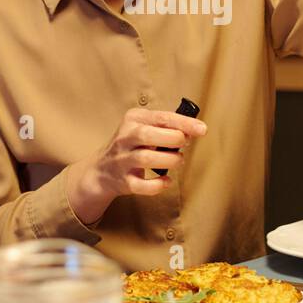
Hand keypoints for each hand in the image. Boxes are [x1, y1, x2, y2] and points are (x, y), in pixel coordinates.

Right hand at [65, 107, 207, 224]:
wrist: (101, 171)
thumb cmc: (131, 146)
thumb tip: (193, 131)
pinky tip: (167, 181)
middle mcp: (124, 138)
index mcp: (132, 119)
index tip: (202, 130)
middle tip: (185, 145)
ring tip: (178, 161)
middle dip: (172, 139)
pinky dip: (158, 185)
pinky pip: (141, 185)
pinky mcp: (123, 181)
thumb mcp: (142, 127)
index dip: (184, 123)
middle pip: (148, 135)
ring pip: (145, 159)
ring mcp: (122, 160)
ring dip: (169, 160)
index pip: (161, 117)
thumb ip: (165, 127)